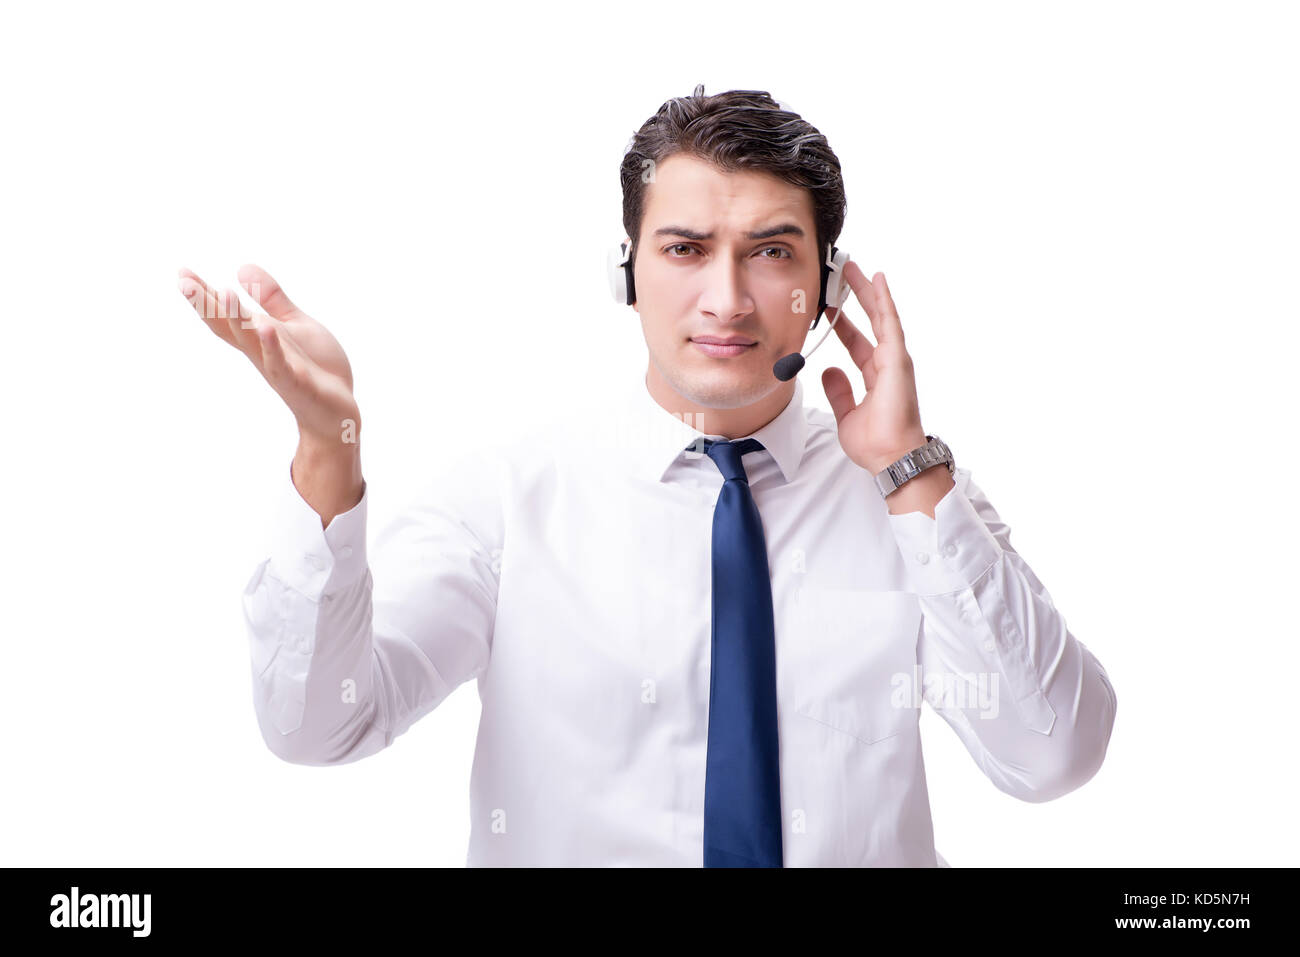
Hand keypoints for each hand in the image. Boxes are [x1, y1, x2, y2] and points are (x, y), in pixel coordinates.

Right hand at [177, 264, 360, 446]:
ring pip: (251, 342)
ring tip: (225, 291)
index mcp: (259, 337)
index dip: (204, 295)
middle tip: (184, 281)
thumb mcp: (294, 324)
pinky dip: (273, 348)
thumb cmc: (315, 368)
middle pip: (228, 327)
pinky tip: (266, 327)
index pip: (225, 314)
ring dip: (237, 318)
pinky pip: (282, 365)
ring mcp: (277, 368)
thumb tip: (241, 267)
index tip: (182, 272)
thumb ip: (271, 298)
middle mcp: (261, 352)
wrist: (337, 411)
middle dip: (207, 306)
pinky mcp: (298, 383)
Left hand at [820, 263, 927, 473]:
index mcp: (876, 376)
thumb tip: (829, 371)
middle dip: (856, 298)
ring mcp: (895, 360)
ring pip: (880, 316)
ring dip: (868, 291)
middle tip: (843, 275)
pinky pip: (889, 323)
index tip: (829, 308)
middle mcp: (887, 364)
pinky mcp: (897, 359)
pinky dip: (883, 300)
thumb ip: (839, 392)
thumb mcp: (846, 415)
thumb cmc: (876, 443)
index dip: (843, 324)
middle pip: (870, 322)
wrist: (890, 457)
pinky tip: (877, 280)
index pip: (857, 342)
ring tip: (855, 269)